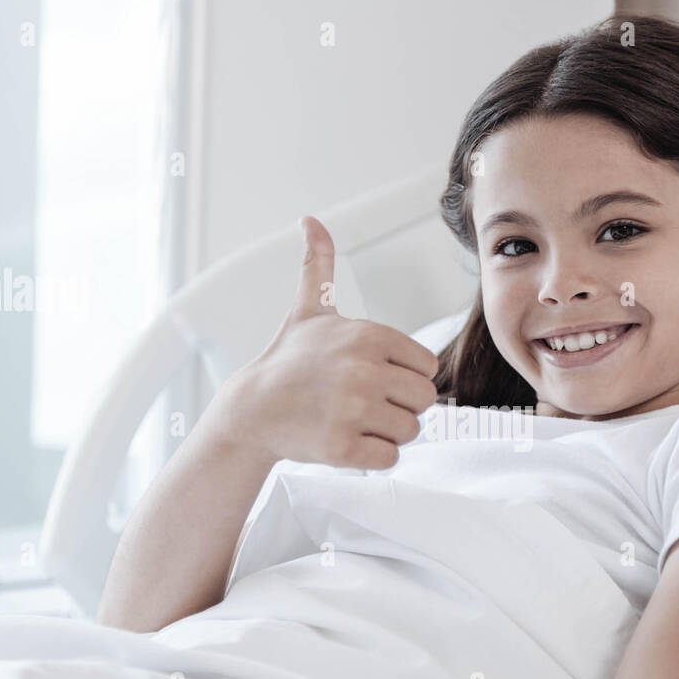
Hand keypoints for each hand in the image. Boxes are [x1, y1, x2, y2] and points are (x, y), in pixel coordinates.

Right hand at [203, 215, 439, 469]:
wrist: (251, 410)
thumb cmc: (287, 361)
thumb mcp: (308, 309)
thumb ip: (320, 265)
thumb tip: (310, 219)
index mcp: (368, 336)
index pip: (427, 366)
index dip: (403, 376)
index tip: (372, 376)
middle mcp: (364, 370)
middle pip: (425, 400)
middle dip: (401, 406)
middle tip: (364, 404)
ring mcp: (353, 411)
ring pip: (411, 431)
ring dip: (387, 432)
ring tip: (354, 421)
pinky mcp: (342, 448)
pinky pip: (389, 459)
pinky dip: (373, 457)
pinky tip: (346, 442)